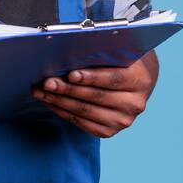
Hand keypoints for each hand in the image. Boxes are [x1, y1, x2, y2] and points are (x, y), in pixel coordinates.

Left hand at [31, 50, 158, 137]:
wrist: (135, 82)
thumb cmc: (120, 61)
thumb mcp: (117, 52)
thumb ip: (100, 53)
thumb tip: (69, 53)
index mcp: (140, 79)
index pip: (113, 79)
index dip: (91, 77)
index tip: (70, 74)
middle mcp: (135, 103)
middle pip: (96, 96)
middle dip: (68, 89)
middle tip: (47, 82)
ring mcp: (123, 120)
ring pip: (86, 111)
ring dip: (60, 101)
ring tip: (41, 92)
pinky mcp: (110, 130)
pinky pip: (82, 123)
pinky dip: (63, 112)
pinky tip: (51, 103)